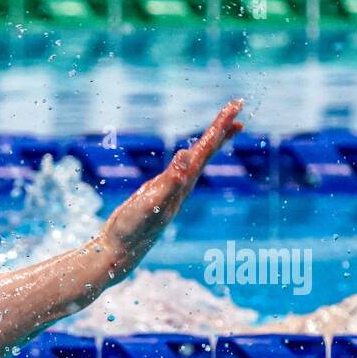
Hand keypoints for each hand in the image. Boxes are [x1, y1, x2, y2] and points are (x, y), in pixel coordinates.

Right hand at [99, 99, 245, 275]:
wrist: (119, 252)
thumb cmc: (132, 229)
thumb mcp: (151, 201)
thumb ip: (171, 180)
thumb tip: (188, 154)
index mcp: (182, 183)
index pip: (205, 149)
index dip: (220, 126)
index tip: (235, 105)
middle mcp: (182, 186)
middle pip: (206, 152)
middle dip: (221, 129)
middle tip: (236, 106)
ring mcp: (171, 191)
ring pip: (196, 161)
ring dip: (210, 143)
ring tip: (223, 129)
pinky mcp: (160, 194)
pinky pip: (182, 170)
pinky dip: (190, 157)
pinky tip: (189, 157)